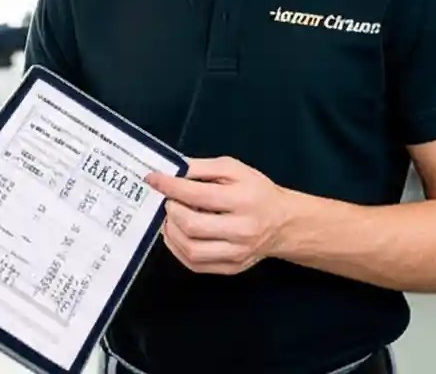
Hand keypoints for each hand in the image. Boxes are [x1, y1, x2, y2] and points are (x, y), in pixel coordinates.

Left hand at [144, 157, 291, 274]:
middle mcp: (242, 230)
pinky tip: (177, 233)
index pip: (198, 195)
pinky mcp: (231, 268)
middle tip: (169, 200)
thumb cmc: (256, 192)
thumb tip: (172, 170)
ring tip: (172, 217)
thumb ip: (203, 167)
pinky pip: (194, 264)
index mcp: (244, 200)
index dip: (170, 186)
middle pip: (192, 225)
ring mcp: (236, 253)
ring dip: (171, 231)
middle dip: (171, 210)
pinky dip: (177, 248)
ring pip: (191, 249)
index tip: (153, 179)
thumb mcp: (235, 169)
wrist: (282, 223)